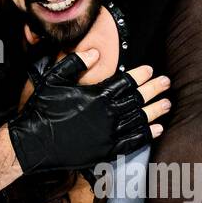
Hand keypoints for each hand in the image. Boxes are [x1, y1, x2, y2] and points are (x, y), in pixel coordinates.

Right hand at [7, 50, 170, 172]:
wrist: (34, 143)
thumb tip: (96, 52)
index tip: (150, 70)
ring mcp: (109, 133)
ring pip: (139, 120)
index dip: (141, 75)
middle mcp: (107, 114)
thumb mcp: (54, 79)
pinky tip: (157, 129)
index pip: (126, 82)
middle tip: (167, 83)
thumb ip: (75, 63)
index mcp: (97, 95)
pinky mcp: (106, 151)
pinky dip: (147, 135)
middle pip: (138, 99)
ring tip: (167, 104)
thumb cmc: (43, 110)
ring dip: (155, 111)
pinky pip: (132, 142)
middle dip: (155, 89)